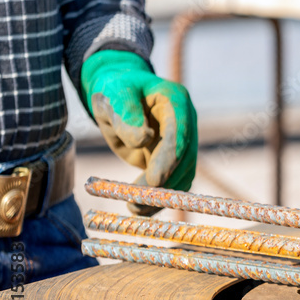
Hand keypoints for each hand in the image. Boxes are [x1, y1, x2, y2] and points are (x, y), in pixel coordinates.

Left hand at [81, 50, 196, 213]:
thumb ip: (126, 113)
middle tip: (137, 202)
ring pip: (183, 174)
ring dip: (164, 195)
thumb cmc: (115, 90)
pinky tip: (141, 208)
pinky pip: (174, 181)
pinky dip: (161, 197)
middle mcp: (186, 123)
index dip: (170, 158)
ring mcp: (183, 141)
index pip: (179, 133)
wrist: (118, 95)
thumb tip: (142, 139)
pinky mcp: (174, 158)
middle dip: (164, 183)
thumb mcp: (114, 95)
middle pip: (185, 159)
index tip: (154, 181)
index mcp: (176, 101)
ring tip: (134, 208)